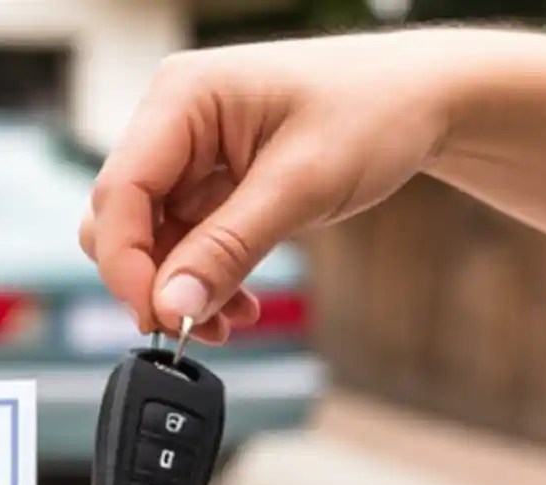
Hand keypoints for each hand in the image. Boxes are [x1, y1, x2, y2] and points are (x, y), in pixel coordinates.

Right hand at [80, 30, 467, 342]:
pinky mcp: (205, 181)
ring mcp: (185, 152)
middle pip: (122, 219)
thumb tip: (169, 307)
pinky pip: (182, 241)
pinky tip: (234, 302)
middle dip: (152, 280)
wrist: (424, 98)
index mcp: (180, 96)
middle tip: (192, 327)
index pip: (120, 191)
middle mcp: (171, 120)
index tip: (155, 316)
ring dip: (180, 288)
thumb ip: (227, 250)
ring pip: (149, 239)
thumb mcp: (300, 186)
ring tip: (227, 321)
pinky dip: (202, 278)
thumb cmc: (375, 110)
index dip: (126, 263)